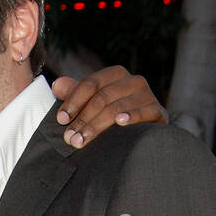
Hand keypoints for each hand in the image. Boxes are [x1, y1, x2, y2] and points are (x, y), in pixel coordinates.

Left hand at [52, 67, 166, 148]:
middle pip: (102, 97)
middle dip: (83, 119)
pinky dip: (132, 116)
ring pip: (118, 107)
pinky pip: (145, 112)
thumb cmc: (112, 117)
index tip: (61, 120)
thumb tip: (57, 85)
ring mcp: (147, 96)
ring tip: (82, 140)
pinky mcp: (158, 112)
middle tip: (69, 138)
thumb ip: (75, 93)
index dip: (73, 101)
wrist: (143, 133)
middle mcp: (133, 81)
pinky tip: (120, 123)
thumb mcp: (91, 104)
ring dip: (97, 125)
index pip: (91, 84)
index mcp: (115, 75)